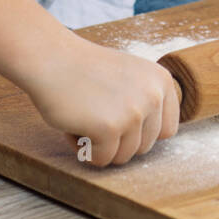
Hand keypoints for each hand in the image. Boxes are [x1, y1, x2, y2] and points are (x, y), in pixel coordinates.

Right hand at [27, 42, 181, 165]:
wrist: (51, 58)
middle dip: (117, 139)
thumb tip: (157, 138)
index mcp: (162, 81)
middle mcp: (154, 95)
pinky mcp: (110, 128)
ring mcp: (134, 112)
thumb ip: (147, 100)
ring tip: (86, 115)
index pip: (166, 131)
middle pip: (144, 147)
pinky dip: (83, 149)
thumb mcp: (131, 77)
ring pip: (123, 157)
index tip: (119, 115)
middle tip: (95, 111)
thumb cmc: (84, 70)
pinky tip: (74, 124)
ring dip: (99, 145)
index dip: (140, 131)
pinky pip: (101, 159)